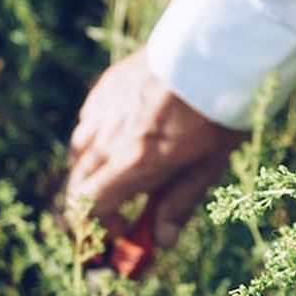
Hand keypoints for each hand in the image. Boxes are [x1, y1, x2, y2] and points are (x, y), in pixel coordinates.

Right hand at [67, 46, 244, 258]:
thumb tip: (163, 241)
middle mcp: (108, 138)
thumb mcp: (207, 165)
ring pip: (78, 154)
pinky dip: (98, 142)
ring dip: (95, 174)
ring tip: (126, 176)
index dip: (101, 227)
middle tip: (124, 213)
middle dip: (96, 206)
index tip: (125, 232)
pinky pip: (87, 125)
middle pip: (79, 184)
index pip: (88, 207)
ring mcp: (101, 111)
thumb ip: (179, 203)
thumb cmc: (216, 113)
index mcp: (133, 162)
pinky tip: (125, 141)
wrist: (213, 55)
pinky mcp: (103, 90)